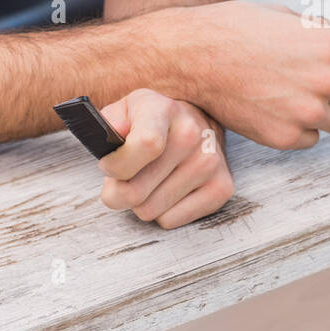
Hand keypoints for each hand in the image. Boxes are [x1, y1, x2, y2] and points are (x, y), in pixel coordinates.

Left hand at [96, 88, 233, 229]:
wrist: (194, 120)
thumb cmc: (150, 120)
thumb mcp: (124, 110)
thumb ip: (109, 122)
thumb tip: (113, 136)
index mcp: (163, 109)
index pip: (145, 145)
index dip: (117, 165)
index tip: (107, 166)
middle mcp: (191, 134)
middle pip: (137, 191)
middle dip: (118, 191)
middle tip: (122, 178)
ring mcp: (209, 163)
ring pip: (150, 210)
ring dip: (141, 201)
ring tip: (147, 180)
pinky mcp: (222, 188)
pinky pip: (170, 221)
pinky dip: (162, 211)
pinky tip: (167, 188)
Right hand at [158, 0, 329, 150]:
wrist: (192, 56)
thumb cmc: (234, 29)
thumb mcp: (285, 14)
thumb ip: (319, 33)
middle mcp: (327, 81)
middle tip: (323, 85)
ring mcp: (307, 112)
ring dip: (324, 112)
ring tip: (294, 95)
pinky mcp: (286, 136)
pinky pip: (311, 138)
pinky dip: (299, 127)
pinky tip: (276, 108)